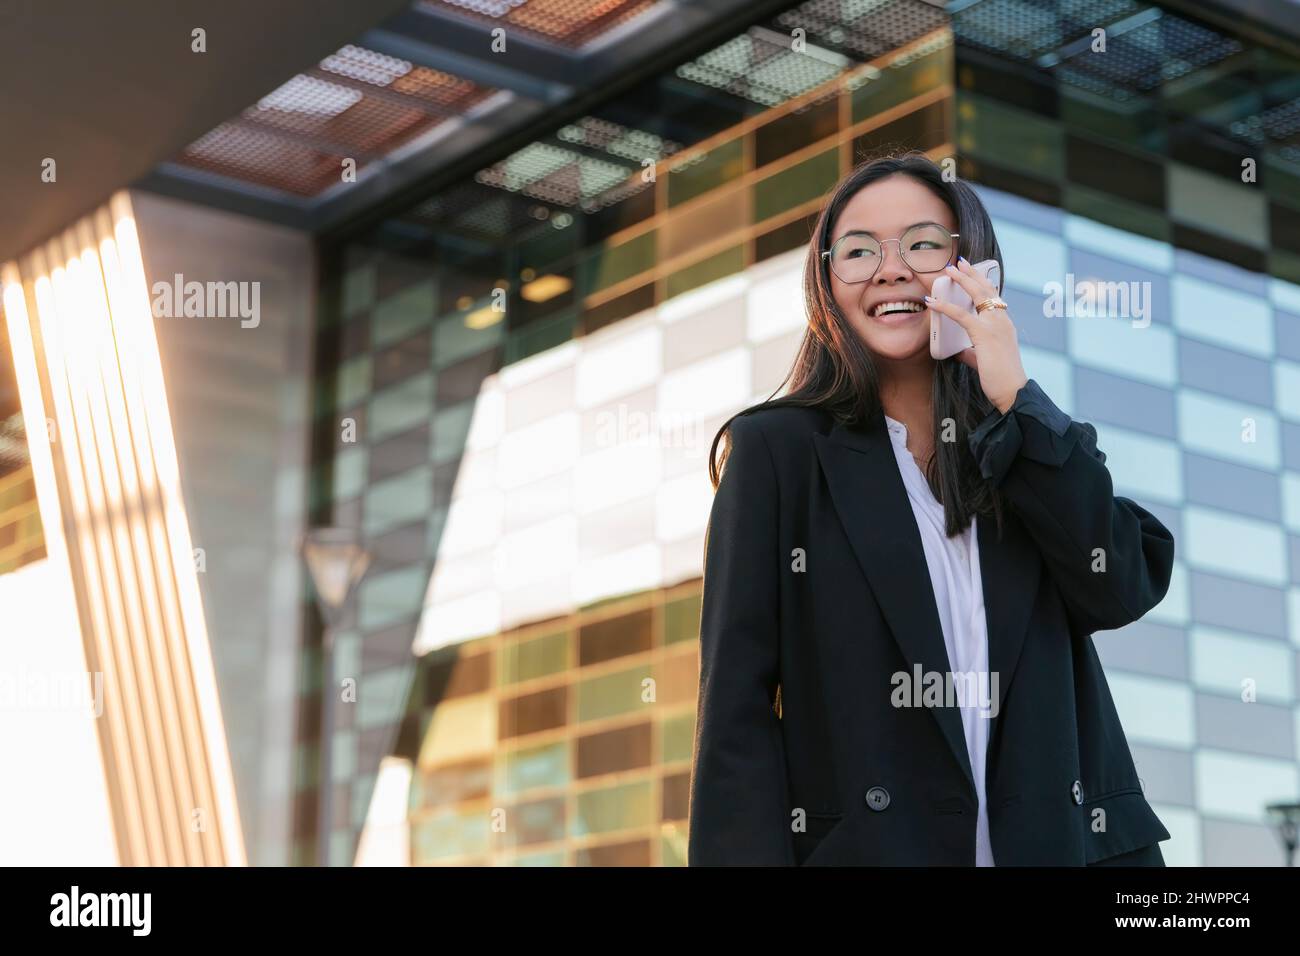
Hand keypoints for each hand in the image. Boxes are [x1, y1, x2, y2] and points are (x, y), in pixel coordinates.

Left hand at [925, 257, 1027, 413]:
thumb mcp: (984, 360)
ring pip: (977, 295)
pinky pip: (961, 315)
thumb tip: (957, 350)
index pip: (994, 297)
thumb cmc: (1000, 378)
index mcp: (1005, 324)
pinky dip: (944, 307)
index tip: (972, 272)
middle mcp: (1003, 320)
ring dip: (961, 280)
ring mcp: (995, 325)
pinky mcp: (984, 335)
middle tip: (959, 262)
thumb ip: (971, 352)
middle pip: (987, 289)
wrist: (1012, 391)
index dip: (982, 282)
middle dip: (972, 273)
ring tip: (948, 270)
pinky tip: (932, 302)